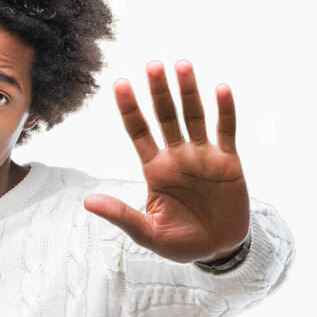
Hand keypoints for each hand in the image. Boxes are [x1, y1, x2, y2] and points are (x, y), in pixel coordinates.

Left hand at [83, 60, 250, 263]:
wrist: (217, 251)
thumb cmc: (180, 243)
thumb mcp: (147, 232)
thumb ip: (121, 215)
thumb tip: (87, 202)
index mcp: (155, 170)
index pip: (139, 133)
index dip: (130, 109)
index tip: (120, 84)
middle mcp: (177, 156)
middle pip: (166, 117)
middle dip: (159, 93)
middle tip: (152, 65)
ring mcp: (203, 156)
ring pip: (194, 117)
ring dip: (189, 92)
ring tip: (182, 66)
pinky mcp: (228, 162)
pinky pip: (226, 131)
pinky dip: (224, 111)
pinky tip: (220, 89)